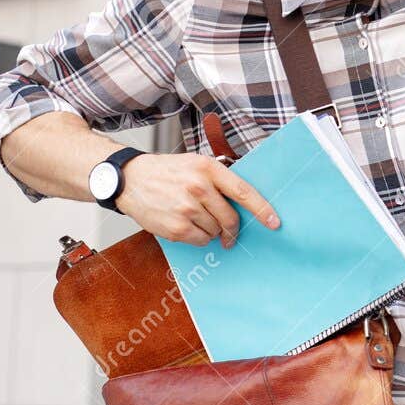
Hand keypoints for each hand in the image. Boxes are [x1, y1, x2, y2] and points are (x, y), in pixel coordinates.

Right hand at [114, 153, 279, 247]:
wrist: (129, 179)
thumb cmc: (167, 172)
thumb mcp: (195, 164)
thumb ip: (219, 179)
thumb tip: (245, 201)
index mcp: (207, 169)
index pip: (242, 192)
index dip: (261, 209)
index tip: (274, 222)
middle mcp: (198, 187)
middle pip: (230, 218)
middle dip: (232, 228)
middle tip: (230, 233)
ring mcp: (186, 208)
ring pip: (216, 231)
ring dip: (211, 230)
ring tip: (194, 217)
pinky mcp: (176, 227)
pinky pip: (201, 240)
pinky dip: (199, 237)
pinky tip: (186, 225)